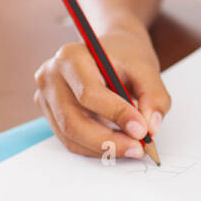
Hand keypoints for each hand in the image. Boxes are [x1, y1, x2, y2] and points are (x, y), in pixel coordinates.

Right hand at [33, 18, 171, 159]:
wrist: (109, 52)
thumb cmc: (125, 57)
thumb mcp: (147, 69)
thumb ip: (154, 97)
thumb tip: (150, 128)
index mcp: (71, 56)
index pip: (89, 93)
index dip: (116, 115)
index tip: (141, 130)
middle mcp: (51, 76)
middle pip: (73, 121)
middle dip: (108, 141)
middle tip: (138, 149)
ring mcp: (46, 96)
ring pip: (70, 136)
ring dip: (103, 148)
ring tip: (132, 147)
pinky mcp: (50, 114)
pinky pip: (70, 140)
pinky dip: (95, 148)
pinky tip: (117, 144)